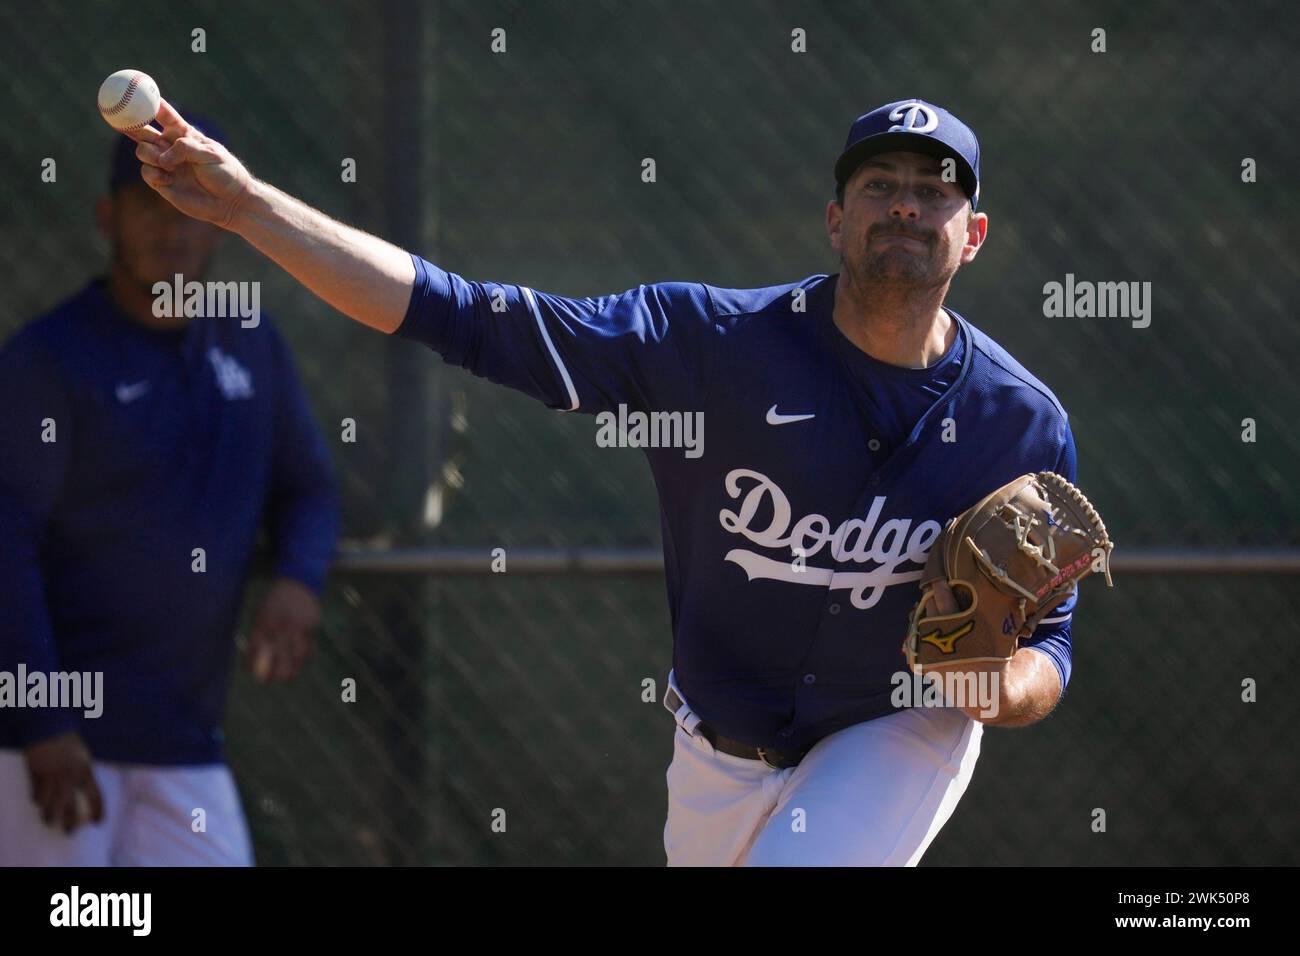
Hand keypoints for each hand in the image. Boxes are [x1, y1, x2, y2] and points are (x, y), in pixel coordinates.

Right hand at [25, 732, 104, 833]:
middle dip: (70, 823)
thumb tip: (85, 790)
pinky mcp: (36, 775)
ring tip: (50, 821)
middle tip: (69, 831)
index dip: (98, 811)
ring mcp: (51, 776)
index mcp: (85, 770)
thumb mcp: (83, 756)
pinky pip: (35, 794)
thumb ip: (84, 773)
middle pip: (70, 807)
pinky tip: (38, 802)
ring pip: (49, 805)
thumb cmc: (68, 741)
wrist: (47, 727)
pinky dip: (36, 800)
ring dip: (49, 815)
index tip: (98, 823)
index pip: (96, 796)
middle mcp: (69, 776)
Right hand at [124, 98, 253, 228]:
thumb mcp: (211, 155)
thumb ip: (186, 149)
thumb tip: (163, 157)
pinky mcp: (161, 182)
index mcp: (183, 133)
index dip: (149, 102)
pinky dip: (155, 174)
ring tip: (168, 165)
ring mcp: (164, 163)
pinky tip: (169, 180)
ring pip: (142, 150)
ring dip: (150, 155)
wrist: (230, 202)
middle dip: (128, 120)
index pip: (163, 113)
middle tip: (114, 113)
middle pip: (142, 128)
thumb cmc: (225, 173)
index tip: (136, 90)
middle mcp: (170, 146)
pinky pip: (146, 172)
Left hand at [247, 577, 321, 682]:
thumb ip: (258, 641)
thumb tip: (251, 668)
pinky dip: (303, 657)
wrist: (297, 583)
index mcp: (264, 622)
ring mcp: (299, 626)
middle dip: (279, 675)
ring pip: (299, 657)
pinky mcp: (313, 627)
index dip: (259, 667)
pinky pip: (308, 648)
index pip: (258, 651)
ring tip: (289, 675)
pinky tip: (299, 659)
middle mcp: (282, 625)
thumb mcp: (261, 617)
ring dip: (294, 669)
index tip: (260, 678)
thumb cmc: (274, 604)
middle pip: (282, 659)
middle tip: (277, 680)